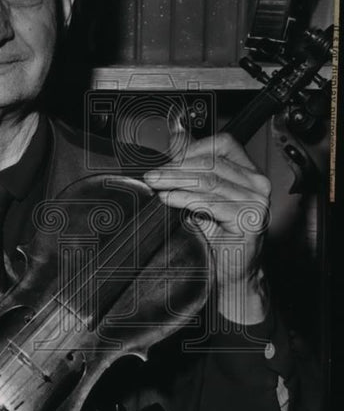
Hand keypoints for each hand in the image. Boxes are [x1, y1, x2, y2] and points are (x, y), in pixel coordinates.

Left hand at [143, 132, 270, 323]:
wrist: (229, 272)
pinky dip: (187, 199)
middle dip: (176, 167)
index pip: (223, 144)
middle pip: (212, 162)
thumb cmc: (215, 237)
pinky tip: (170, 199)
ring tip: (156, 185)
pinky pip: (212, 203)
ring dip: (177, 181)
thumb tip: (174, 138)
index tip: (166, 160)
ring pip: (210, 180)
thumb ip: (190, 167)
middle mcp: (257, 183)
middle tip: (151, 174)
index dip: (192, 148)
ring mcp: (256, 201)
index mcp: (248, 172)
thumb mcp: (199, 196)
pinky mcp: (250, 220)